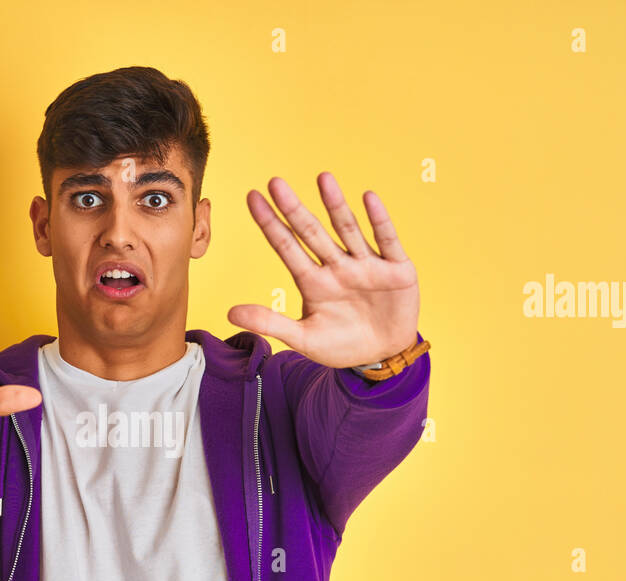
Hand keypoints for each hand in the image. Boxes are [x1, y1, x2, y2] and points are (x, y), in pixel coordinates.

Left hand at [227, 173, 419, 367]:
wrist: (383, 356)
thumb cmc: (341, 345)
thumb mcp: (303, 338)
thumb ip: (270, 323)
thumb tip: (229, 314)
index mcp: (312, 281)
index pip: (286, 247)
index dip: (270, 223)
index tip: (252, 197)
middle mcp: (336, 266)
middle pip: (311, 233)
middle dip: (293, 209)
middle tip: (275, 183)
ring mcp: (366, 265)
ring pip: (347, 229)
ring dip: (335, 205)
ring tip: (322, 179)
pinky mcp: (396, 269)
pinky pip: (386, 240)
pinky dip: (378, 220)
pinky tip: (368, 198)